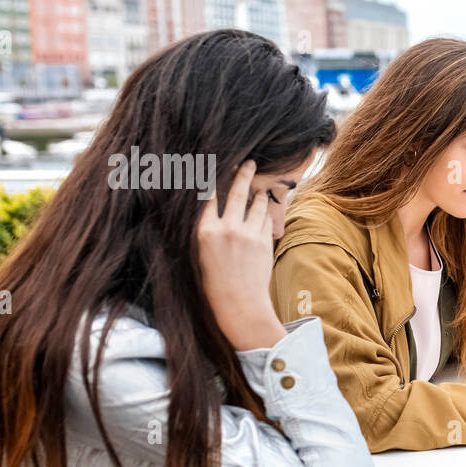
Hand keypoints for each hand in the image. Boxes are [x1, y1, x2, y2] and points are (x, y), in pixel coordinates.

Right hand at [197, 160, 286, 350]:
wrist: (238, 304)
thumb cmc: (214, 282)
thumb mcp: (200, 253)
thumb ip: (206, 230)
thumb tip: (209, 209)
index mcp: (203, 231)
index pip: (208, 196)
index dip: (213, 180)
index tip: (215, 167)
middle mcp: (226, 229)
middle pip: (236, 193)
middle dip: (243, 175)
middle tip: (249, 162)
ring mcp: (247, 234)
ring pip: (254, 204)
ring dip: (258, 194)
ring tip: (260, 186)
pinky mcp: (264, 241)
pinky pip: (265, 219)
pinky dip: (265, 211)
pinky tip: (264, 206)